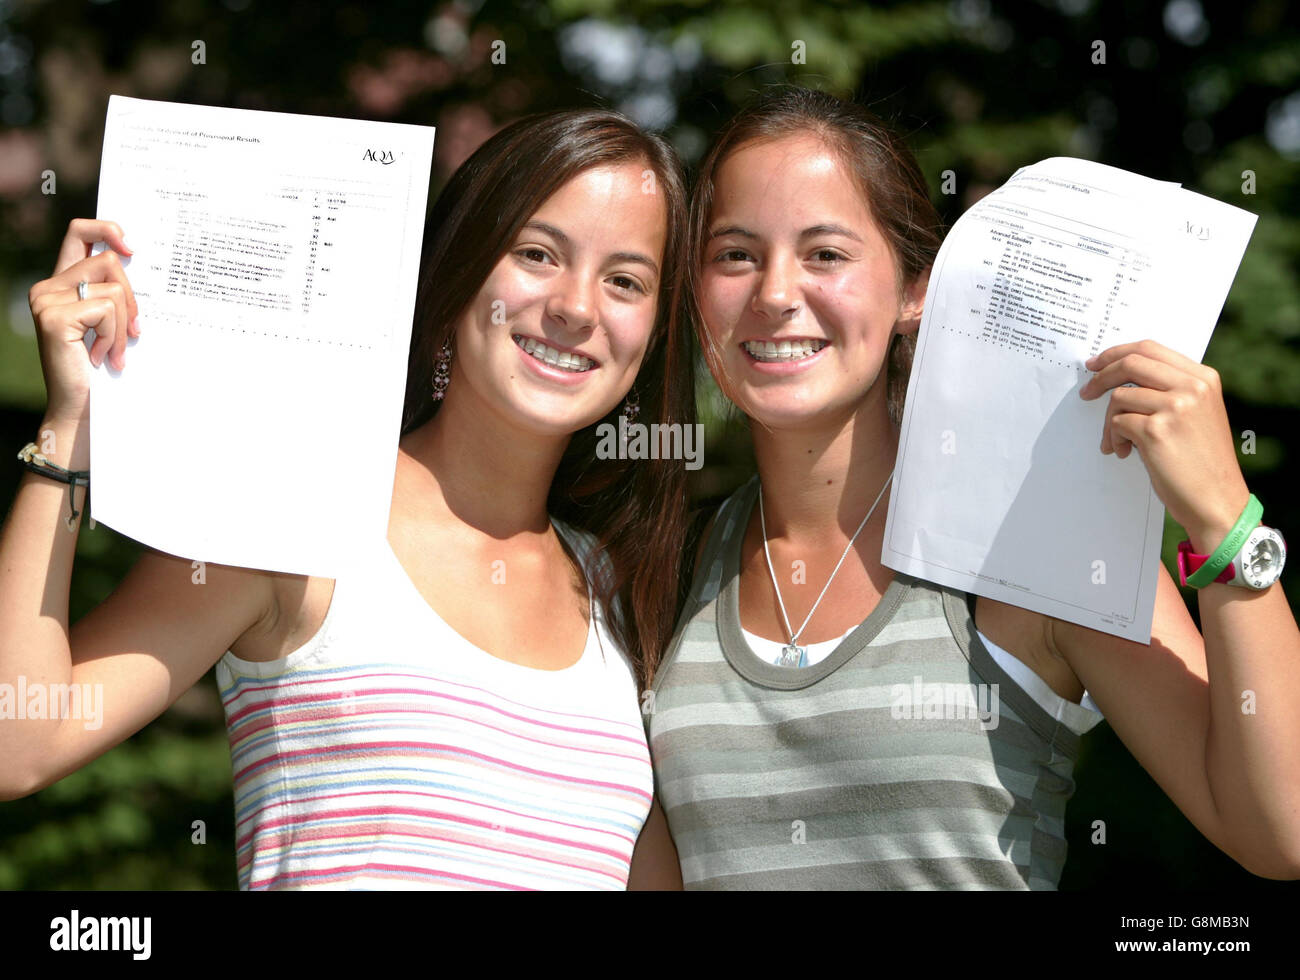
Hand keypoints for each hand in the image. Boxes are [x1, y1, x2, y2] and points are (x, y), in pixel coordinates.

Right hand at [27, 219, 138, 423]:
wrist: (80, 408)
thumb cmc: (100, 368)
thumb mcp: (109, 324)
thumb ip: (114, 294)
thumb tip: (137, 263)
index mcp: (61, 283)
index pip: (79, 232)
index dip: (107, 228)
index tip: (131, 249)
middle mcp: (47, 286)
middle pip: (109, 261)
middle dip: (132, 299)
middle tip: (133, 333)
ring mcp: (47, 300)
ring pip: (113, 288)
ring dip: (124, 326)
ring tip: (113, 352)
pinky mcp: (54, 317)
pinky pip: (107, 310)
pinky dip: (114, 337)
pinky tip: (103, 358)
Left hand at [1079, 339, 1249, 552]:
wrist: (1217, 499)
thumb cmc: (1202, 462)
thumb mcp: (1199, 414)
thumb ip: (1172, 390)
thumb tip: (1124, 375)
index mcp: (1204, 378)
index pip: (1151, 348)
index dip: (1117, 353)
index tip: (1097, 364)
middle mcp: (1192, 387)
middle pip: (1131, 363)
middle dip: (1101, 376)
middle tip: (1086, 394)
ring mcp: (1175, 407)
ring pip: (1119, 397)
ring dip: (1109, 422)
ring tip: (1118, 442)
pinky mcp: (1156, 431)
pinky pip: (1117, 423)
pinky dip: (1112, 439)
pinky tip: (1124, 453)